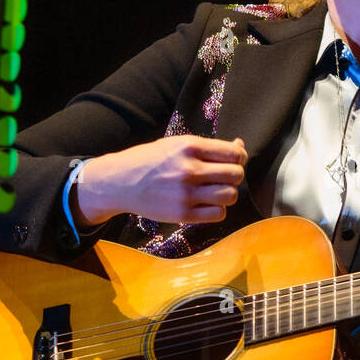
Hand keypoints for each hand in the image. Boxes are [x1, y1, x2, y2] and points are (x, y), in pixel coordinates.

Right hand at [75, 135, 247, 226]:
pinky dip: (217, 210)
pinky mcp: (183, 214)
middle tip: (224, 176)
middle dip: (234, 175)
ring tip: (216, 190)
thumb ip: (208, 148)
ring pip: (230, 195)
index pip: (233, 153)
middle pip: (235, 175)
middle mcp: (189, 170)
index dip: (239, 157)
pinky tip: (207, 204)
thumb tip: (239, 146)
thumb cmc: (151, 160)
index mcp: (189, 147)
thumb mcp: (177, 144)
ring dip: (228, 193)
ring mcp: (186, 194)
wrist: (119, 182)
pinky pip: (218, 214)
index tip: (234, 160)